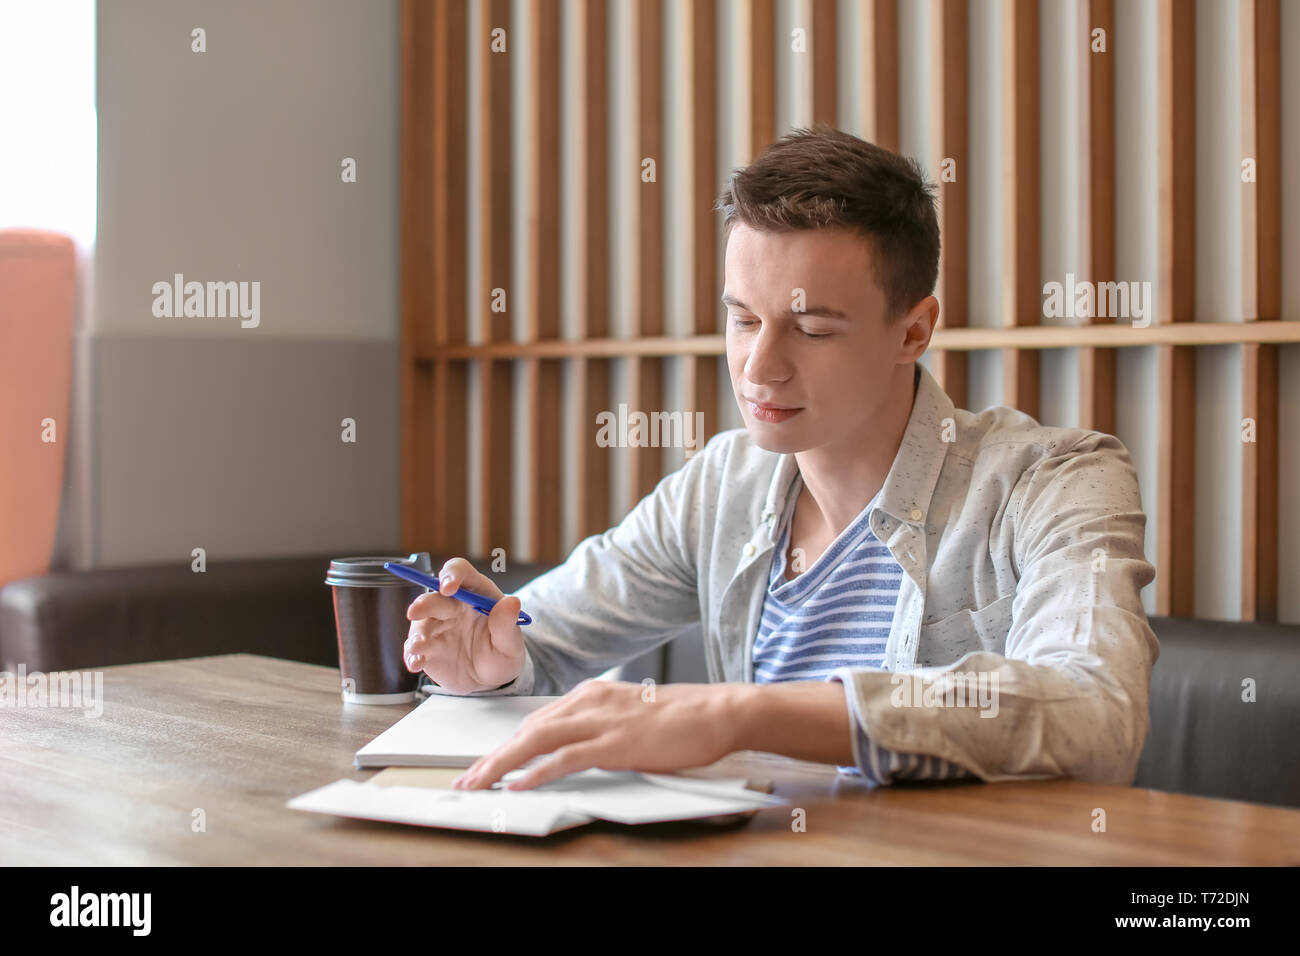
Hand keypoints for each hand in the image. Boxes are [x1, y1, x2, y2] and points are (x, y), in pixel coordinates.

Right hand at [402, 557, 525, 693]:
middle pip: (434, 598)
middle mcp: (452, 606)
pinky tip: (416, 663)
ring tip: (418, 646)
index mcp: (475, 594)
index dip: (452, 574)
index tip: (448, 586)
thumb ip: (507, 623)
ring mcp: (437, 627)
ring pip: (420, 624)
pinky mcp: (427, 648)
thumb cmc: (502, 653)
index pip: (460, 572)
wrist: (492, 681)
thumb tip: (512, 602)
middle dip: (424, 604)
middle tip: (416, 612)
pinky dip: (412, 655)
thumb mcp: (511, 642)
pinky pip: (414, 649)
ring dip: (416, 634)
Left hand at [450, 679, 746, 789]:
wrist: (718, 711)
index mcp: (591, 695)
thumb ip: (600, 726)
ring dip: (502, 763)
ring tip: (478, 782)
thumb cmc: (681, 718)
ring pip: (537, 740)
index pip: (536, 721)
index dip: (505, 745)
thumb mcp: (629, 715)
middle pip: (527, 729)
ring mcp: (602, 720)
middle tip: (467, 778)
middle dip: (493, 756)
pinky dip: (539, 770)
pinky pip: (568, 757)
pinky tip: (520, 783)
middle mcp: (589, 702)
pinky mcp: (617, 742)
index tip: (484, 764)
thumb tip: (574, 750)